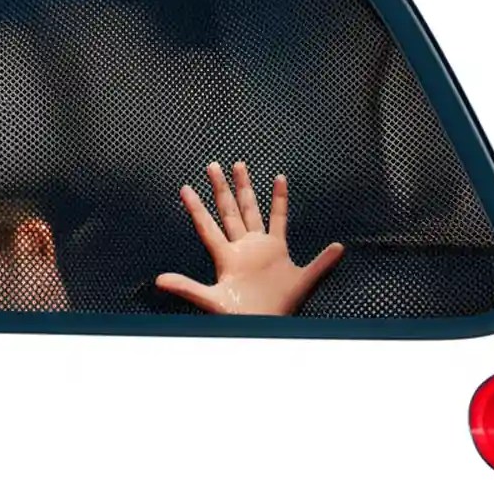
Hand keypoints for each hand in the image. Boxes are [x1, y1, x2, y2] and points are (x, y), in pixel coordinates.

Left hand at [156, 161, 343, 315]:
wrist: (259, 329)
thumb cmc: (235, 316)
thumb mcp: (210, 301)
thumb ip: (187, 288)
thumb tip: (158, 281)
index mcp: (228, 256)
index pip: (209, 226)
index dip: (196, 208)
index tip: (186, 187)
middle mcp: (246, 248)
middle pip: (232, 211)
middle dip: (225, 188)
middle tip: (215, 165)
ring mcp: (267, 253)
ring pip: (260, 214)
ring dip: (257, 192)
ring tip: (247, 168)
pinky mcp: (290, 267)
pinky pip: (308, 255)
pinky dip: (323, 252)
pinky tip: (334, 239)